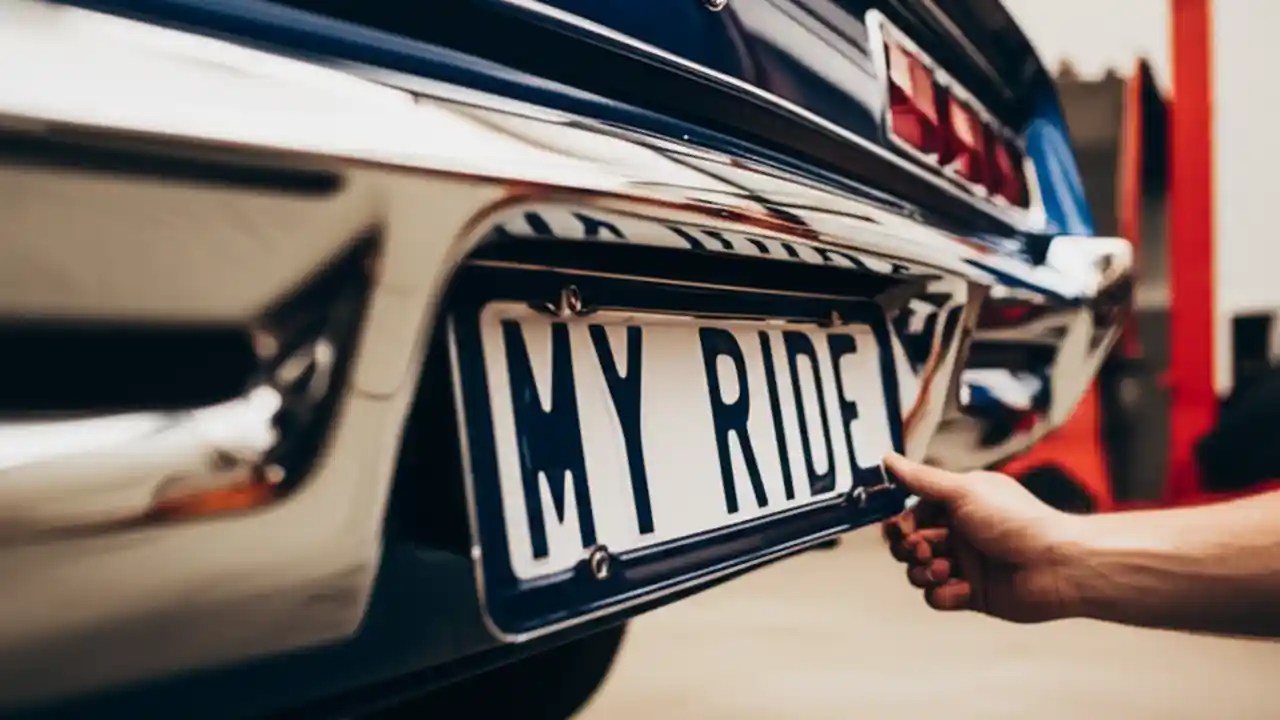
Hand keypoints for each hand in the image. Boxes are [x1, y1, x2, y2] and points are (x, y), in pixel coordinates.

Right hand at [881, 452, 1082, 622]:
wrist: (1057, 566)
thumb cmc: (1018, 521)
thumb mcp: (963, 491)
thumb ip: (921, 480)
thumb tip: (889, 459)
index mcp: (958, 504)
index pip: (913, 513)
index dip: (901, 523)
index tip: (900, 528)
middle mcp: (960, 533)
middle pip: (910, 544)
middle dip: (909, 548)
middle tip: (923, 548)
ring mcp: (965, 564)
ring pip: (919, 571)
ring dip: (923, 571)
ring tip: (944, 568)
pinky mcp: (972, 593)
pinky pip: (938, 596)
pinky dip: (943, 593)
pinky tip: (962, 587)